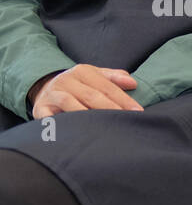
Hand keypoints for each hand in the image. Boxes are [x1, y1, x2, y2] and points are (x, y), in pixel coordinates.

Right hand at [28, 65, 142, 118]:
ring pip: (70, 103)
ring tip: (104, 127)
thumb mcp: (95, 76)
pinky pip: (49, 117)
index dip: (123, 99)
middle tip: (125, 121)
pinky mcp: (40, 109)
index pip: (106, 87)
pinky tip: (75, 132)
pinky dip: (59, 123)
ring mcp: (52, 95)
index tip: (138, 111)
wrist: (46, 89)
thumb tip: (133, 83)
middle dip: (111, 109)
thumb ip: (114, 78)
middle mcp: (65, 81)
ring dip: (87, 116)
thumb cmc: (80, 86)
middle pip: (91, 95)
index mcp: (82, 71)